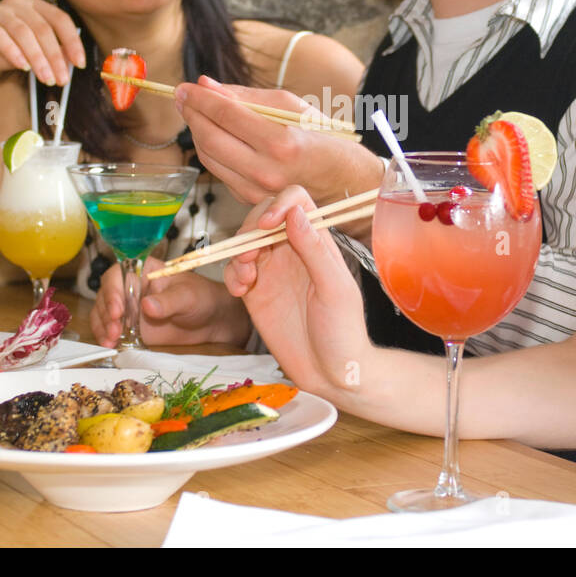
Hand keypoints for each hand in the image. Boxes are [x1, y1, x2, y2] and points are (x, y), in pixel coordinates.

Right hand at [0, 0, 86, 85]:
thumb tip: (72, 61)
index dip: (72, 42)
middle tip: (62, 79)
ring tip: (45, 78)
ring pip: (23, 32)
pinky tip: (23, 67)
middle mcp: (17, 3)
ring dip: (37, 58)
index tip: (80, 64)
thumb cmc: (3, 51)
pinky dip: (13, 52)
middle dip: (55, 56)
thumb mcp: (31, 53)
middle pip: (43, 28)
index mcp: (35, 5)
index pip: (60, 20)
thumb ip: (50, 52)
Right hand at [87, 258, 250, 347]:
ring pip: (103, 314)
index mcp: (142, 270)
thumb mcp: (187, 296)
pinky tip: (110, 345)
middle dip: (106, 314)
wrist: (209, 320)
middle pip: (106, 296)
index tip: (118, 310)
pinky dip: (106, 337)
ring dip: (102, 327)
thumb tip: (147, 305)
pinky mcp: (128, 326)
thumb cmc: (200, 297)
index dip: (113, 291)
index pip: (118, 275)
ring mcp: (127, 307)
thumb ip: (168, 301)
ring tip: (111, 341)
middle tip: (115, 330)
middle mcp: (130, 287)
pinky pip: (110, 330)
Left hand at [174, 76, 383, 207]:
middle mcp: (267, 171)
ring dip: (196, 132)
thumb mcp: (292, 107)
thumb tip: (207, 84)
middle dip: (191, 114)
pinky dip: (211, 150)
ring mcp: (258, 191)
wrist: (343, 180)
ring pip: (209, 158)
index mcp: (282, 142)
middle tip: (182, 95)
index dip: (200, 98)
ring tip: (195, 111)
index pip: (226, 115)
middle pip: (210, 139)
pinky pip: (220, 171)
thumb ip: (246, 96)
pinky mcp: (251, 200)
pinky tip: (212, 133)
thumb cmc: (322, 137)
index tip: (185, 86)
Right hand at [223, 187, 372, 397]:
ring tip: (247, 279)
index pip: (296, 202)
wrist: (331, 374)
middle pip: (263, 216)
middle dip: (250, 229)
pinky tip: (240, 291)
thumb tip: (295, 213)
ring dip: (237, 253)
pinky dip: (231, 275)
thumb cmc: (344, 332)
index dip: (278, 204)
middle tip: (250, 255)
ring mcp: (273, 271)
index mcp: (318, 243)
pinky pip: (235, 271)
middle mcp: (293, 251)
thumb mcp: (334, 289)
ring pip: (245, 241)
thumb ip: (314, 250)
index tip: (267, 225)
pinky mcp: (256, 293)